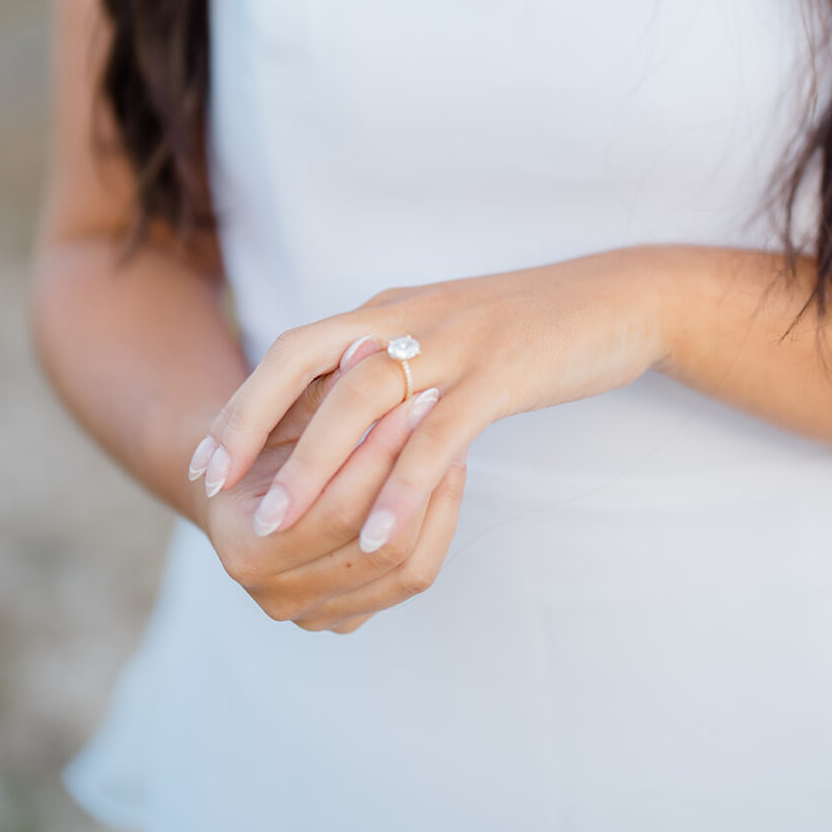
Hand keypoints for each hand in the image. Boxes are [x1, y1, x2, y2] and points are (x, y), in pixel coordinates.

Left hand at [190, 246, 668, 589]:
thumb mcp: (447, 334)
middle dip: (253, 424)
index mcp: (393, 309)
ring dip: (316, 463)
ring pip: (366, 397)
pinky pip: (441, 435)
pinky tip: (380, 534)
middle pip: (309, 358)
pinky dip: (405, 485)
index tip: (208, 461)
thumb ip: (395, 363)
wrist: (623, 297)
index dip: (245, 401)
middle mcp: (411, 316)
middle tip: (215, 489)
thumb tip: (344, 412)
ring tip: (277, 526)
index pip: (298, 346)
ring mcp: (457, 343)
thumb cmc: (532, 327)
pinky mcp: (504, 374)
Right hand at [192, 359, 468, 631]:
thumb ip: (322, 387)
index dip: (380, 450)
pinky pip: (415, 575)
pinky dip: (439, 521)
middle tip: (441, 408)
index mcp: (244, 549)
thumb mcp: (279, 407)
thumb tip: (369, 345)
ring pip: (405, 567)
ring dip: (435, 498)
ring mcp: (318, 616)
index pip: (336, 506)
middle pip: (374, 545)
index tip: (414, 394)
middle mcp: (277, 598)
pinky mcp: (352, 614)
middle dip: (411, 472)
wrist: (248, 485)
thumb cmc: (261, 435)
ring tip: (452, 435)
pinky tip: (449, 469)